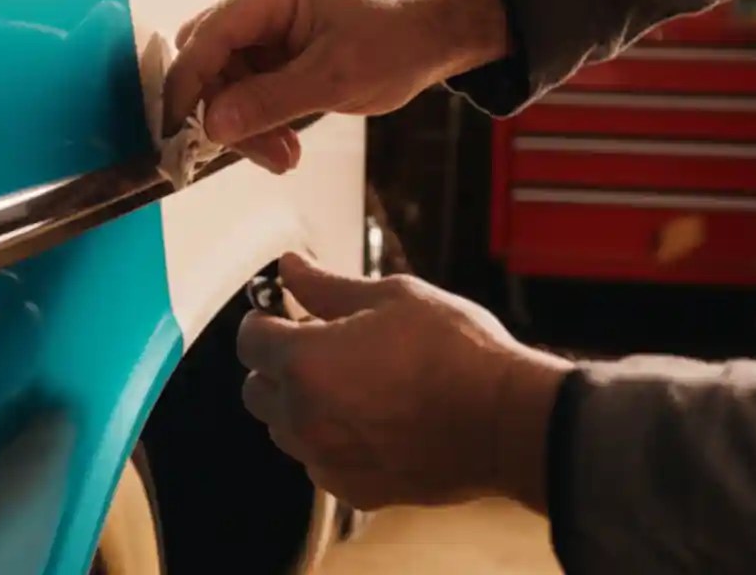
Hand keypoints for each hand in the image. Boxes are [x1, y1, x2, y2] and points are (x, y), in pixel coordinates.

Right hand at [164, 0, 508, 172]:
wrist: (432, 42)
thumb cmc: (396, 45)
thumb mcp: (335, 79)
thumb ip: (271, 101)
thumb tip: (212, 126)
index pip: (210, 34)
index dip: (188, 83)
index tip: (176, 128)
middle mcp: (265, 3)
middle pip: (211, 59)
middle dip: (221, 111)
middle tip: (244, 151)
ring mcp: (268, 29)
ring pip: (227, 83)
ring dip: (245, 126)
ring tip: (282, 158)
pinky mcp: (275, 54)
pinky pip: (248, 92)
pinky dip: (260, 124)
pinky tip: (285, 148)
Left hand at [237, 254, 570, 511]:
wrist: (506, 421)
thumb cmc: (455, 351)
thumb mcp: (391, 297)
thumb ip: (326, 286)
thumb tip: (290, 267)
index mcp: (304, 362)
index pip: (249, 339)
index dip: (265, 319)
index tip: (286, 312)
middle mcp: (303, 417)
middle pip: (256, 389)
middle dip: (278, 364)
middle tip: (322, 345)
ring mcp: (326, 459)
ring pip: (284, 428)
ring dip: (301, 404)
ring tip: (354, 383)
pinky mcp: (353, 489)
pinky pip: (319, 461)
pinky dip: (330, 440)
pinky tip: (373, 419)